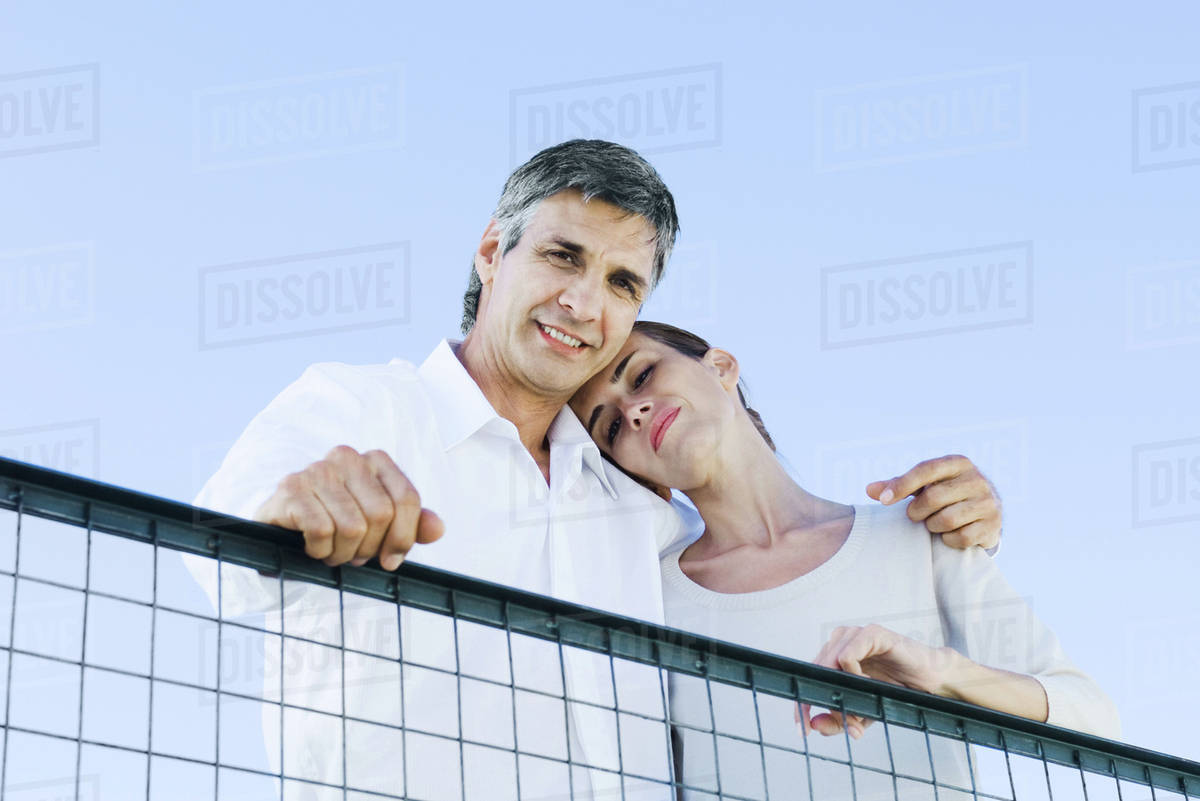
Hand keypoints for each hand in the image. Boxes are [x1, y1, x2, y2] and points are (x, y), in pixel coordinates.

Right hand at [254, 445, 444, 569]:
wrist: (282, 531)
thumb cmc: (337, 525)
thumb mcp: (379, 527)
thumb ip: (411, 525)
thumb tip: (438, 528)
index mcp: (375, 460)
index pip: (408, 499)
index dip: (403, 537)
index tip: (390, 560)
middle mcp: (346, 456)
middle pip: (381, 515)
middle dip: (369, 548)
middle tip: (353, 554)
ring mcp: (317, 469)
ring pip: (352, 527)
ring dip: (343, 553)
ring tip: (332, 551)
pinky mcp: (291, 488)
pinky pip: (322, 531)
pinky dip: (320, 550)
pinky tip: (312, 546)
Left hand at [799, 624, 957, 738]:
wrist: (932, 681)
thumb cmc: (896, 689)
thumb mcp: (863, 712)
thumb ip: (838, 720)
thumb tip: (814, 725)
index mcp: (832, 655)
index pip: (807, 678)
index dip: (802, 704)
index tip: (802, 730)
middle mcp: (839, 641)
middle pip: (814, 673)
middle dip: (828, 705)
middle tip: (847, 724)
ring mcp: (854, 634)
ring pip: (827, 665)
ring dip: (841, 692)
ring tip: (860, 707)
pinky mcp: (871, 633)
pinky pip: (847, 655)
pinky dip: (852, 674)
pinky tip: (867, 683)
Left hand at [866, 454, 1000, 549]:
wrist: (985, 513)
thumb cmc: (946, 495)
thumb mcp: (924, 485)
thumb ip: (898, 485)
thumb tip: (869, 490)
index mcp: (958, 463)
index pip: (926, 469)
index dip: (902, 484)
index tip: (883, 500)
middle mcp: (977, 479)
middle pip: (933, 497)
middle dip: (917, 511)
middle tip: (914, 515)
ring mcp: (988, 502)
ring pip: (947, 519)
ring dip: (932, 526)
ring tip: (933, 523)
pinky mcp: (994, 525)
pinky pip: (961, 537)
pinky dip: (948, 540)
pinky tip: (949, 534)